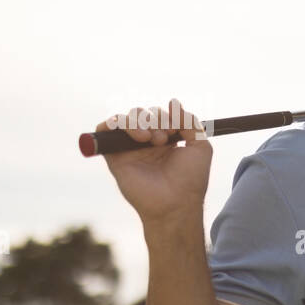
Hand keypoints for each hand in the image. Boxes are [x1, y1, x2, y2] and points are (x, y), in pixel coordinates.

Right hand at [97, 99, 212, 225]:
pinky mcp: (114, 156)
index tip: (175, 131)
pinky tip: (132, 134)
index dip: (167, 117)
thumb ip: (190, 123)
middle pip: (142, 114)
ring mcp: (129, 149)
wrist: (175, 202)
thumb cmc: (190, 179)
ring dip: (137, 122)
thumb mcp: (200, 147)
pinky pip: (104, 130)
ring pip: (124, 119)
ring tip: (148, 138)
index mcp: (166, 140)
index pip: (160, 115)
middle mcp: (146, 143)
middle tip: (163, 139)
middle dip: (154, 120)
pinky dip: (113, 123)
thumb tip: (173, 102)